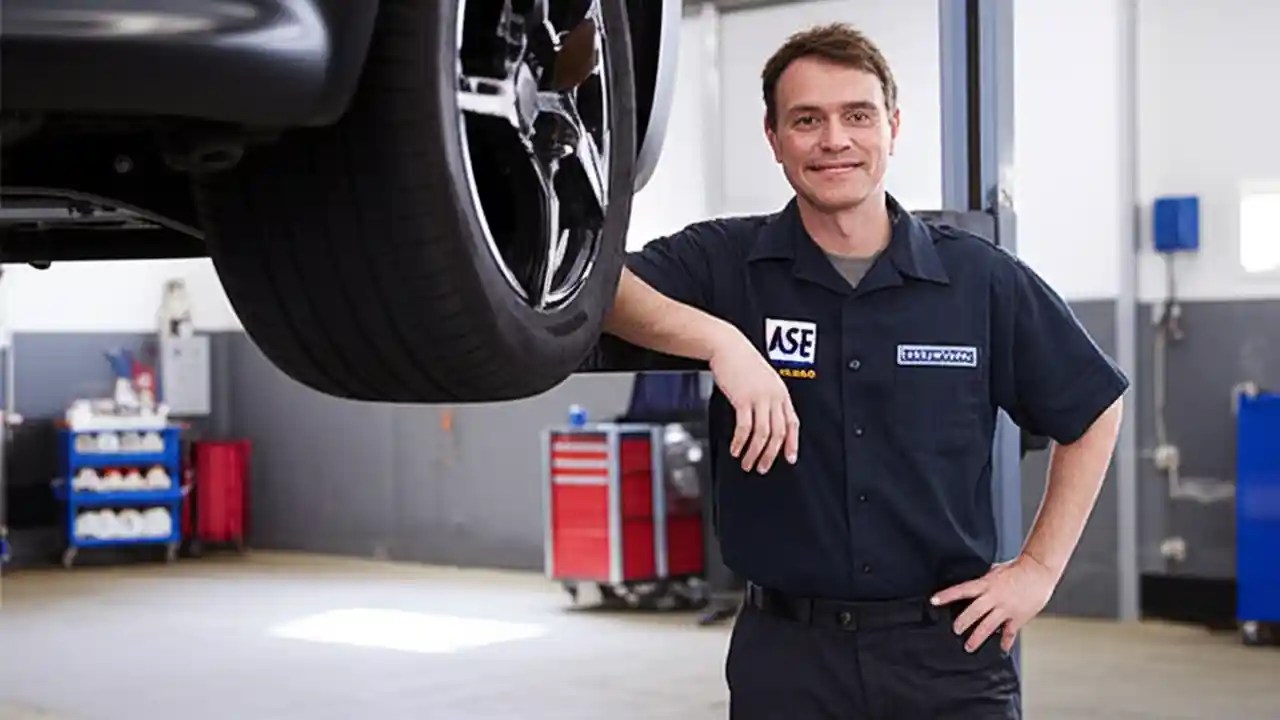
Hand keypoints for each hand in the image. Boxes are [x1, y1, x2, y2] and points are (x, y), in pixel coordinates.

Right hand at [707, 328, 799, 473]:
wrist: (728, 345)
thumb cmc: (742, 361)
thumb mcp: (763, 380)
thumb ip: (768, 398)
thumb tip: (767, 419)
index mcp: (780, 393)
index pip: (792, 423)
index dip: (792, 443)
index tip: (790, 458)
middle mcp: (773, 396)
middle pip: (778, 433)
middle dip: (770, 454)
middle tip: (762, 467)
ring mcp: (759, 398)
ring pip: (763, 434)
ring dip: (755, 453)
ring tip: (747, 463)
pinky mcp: (743, 399)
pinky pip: (745, 427)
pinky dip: (740, 442)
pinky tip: (736, 449)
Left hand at [930, 554, 1058, 652]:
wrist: (1039, 571)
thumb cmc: (1019, 568)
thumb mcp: (996, 571)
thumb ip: (985, 581)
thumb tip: (974, 584)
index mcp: (987, 584)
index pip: (962, 589)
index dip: (947, 595)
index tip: (934, 600)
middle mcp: (994, 597)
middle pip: (974, 612)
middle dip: (962, 622)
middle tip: (955, 630)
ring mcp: (1006, 608)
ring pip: (988, 626)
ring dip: (977, 638)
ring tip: (969, 646)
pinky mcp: (1019, 617)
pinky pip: (1010, 632)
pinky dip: (1005, 642)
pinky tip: (1001, 649)